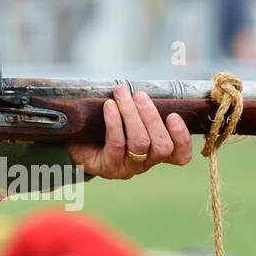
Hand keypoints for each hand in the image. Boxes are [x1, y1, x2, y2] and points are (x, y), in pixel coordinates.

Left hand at [68, 83, 193, 178]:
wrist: (73, 142)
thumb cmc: (102, 127)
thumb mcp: (126, 116)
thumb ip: (139, 108)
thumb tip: (145, 88)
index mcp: (155, 151)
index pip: (180, 155)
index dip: (182, 138)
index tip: (174, 116)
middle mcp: (145, 162)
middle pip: (162, 146)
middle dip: (152, 116)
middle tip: (139, 95)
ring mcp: (128, 167)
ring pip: (140, 143)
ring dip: (132, 114)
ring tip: (122, 95)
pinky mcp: (109, 167)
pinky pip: (117, 143)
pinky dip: (115, 121)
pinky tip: (109, 106)